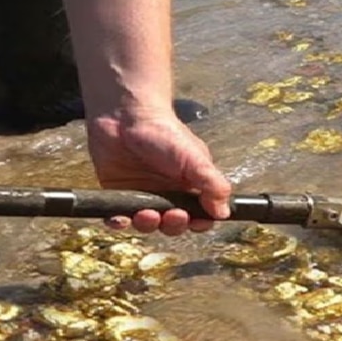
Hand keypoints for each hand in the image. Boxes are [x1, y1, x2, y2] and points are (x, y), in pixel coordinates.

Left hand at [86, 112, 231, 234]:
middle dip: (174, 225)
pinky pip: (119, 218)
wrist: (125, 115)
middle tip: (173, 215)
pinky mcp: (117, 196)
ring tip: (146, 214)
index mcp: (188, 187)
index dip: (199, 222)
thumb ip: (213, 185)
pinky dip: (119, 223)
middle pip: (173, 225)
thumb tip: (224, 213)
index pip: (199, 215)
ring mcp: (141, 197)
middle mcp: (166, 194)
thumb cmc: (164, 132)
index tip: (196, 222)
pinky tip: (120, 219)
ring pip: (146, 225)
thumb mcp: (196, 159)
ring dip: (148, 225)